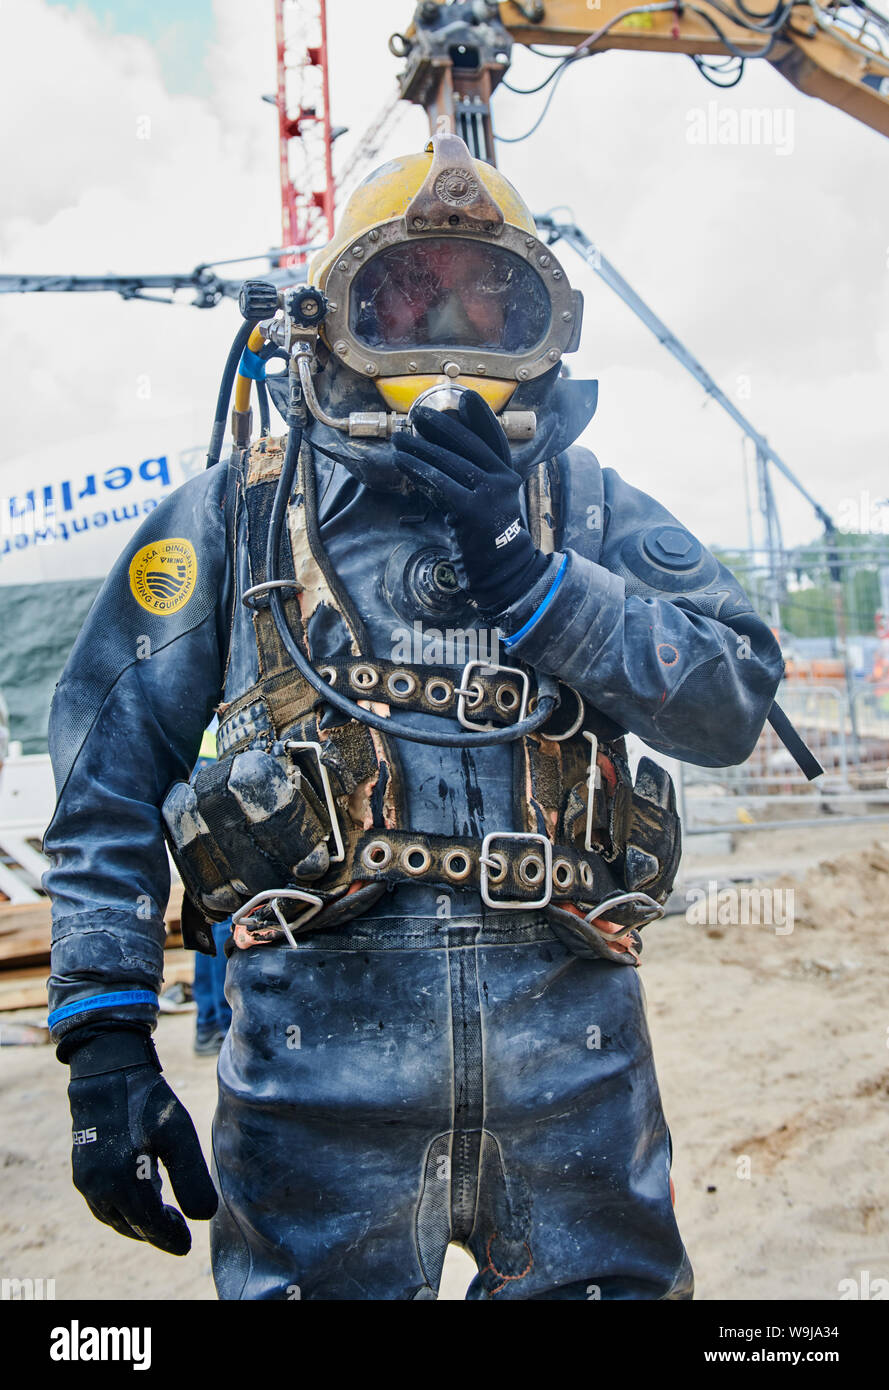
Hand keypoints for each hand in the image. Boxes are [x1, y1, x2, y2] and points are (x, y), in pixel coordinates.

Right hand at [67, 1029, 217, 1254]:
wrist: (108, 1073)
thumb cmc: (147, 1101)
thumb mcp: (178, 1134)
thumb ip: (191, 1178)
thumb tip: (202, 1217)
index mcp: (122, 1182)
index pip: (150, 1225)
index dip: (170, 1239)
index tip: (187, 1246)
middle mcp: (98, 1188)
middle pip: (131, 1225)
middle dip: (156, 1232)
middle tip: (179, 1230)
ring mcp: (86, 1180)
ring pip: (114, 1217)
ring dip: (139, 1223)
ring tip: (164, 1216)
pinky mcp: (81, 1170)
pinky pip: (102, 1203)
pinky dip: (123, 1210)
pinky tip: (140, 1198)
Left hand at [392, 390, 547, 613]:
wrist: (500, 571)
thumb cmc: (486, 537)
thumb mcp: (486, 502)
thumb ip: (473, 477)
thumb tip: (439, 451)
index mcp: (509, 475)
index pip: (494, 438)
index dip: (480, 416)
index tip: (465, 397)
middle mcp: (503, 481)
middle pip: (469, 444)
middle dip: (442, 426)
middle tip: (418, 415)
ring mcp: (490, 495)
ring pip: (450, 462)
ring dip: (420, 448)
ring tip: (399, 439)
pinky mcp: (472, 511)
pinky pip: (440, 483)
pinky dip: (418, 469)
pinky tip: (402, 460)